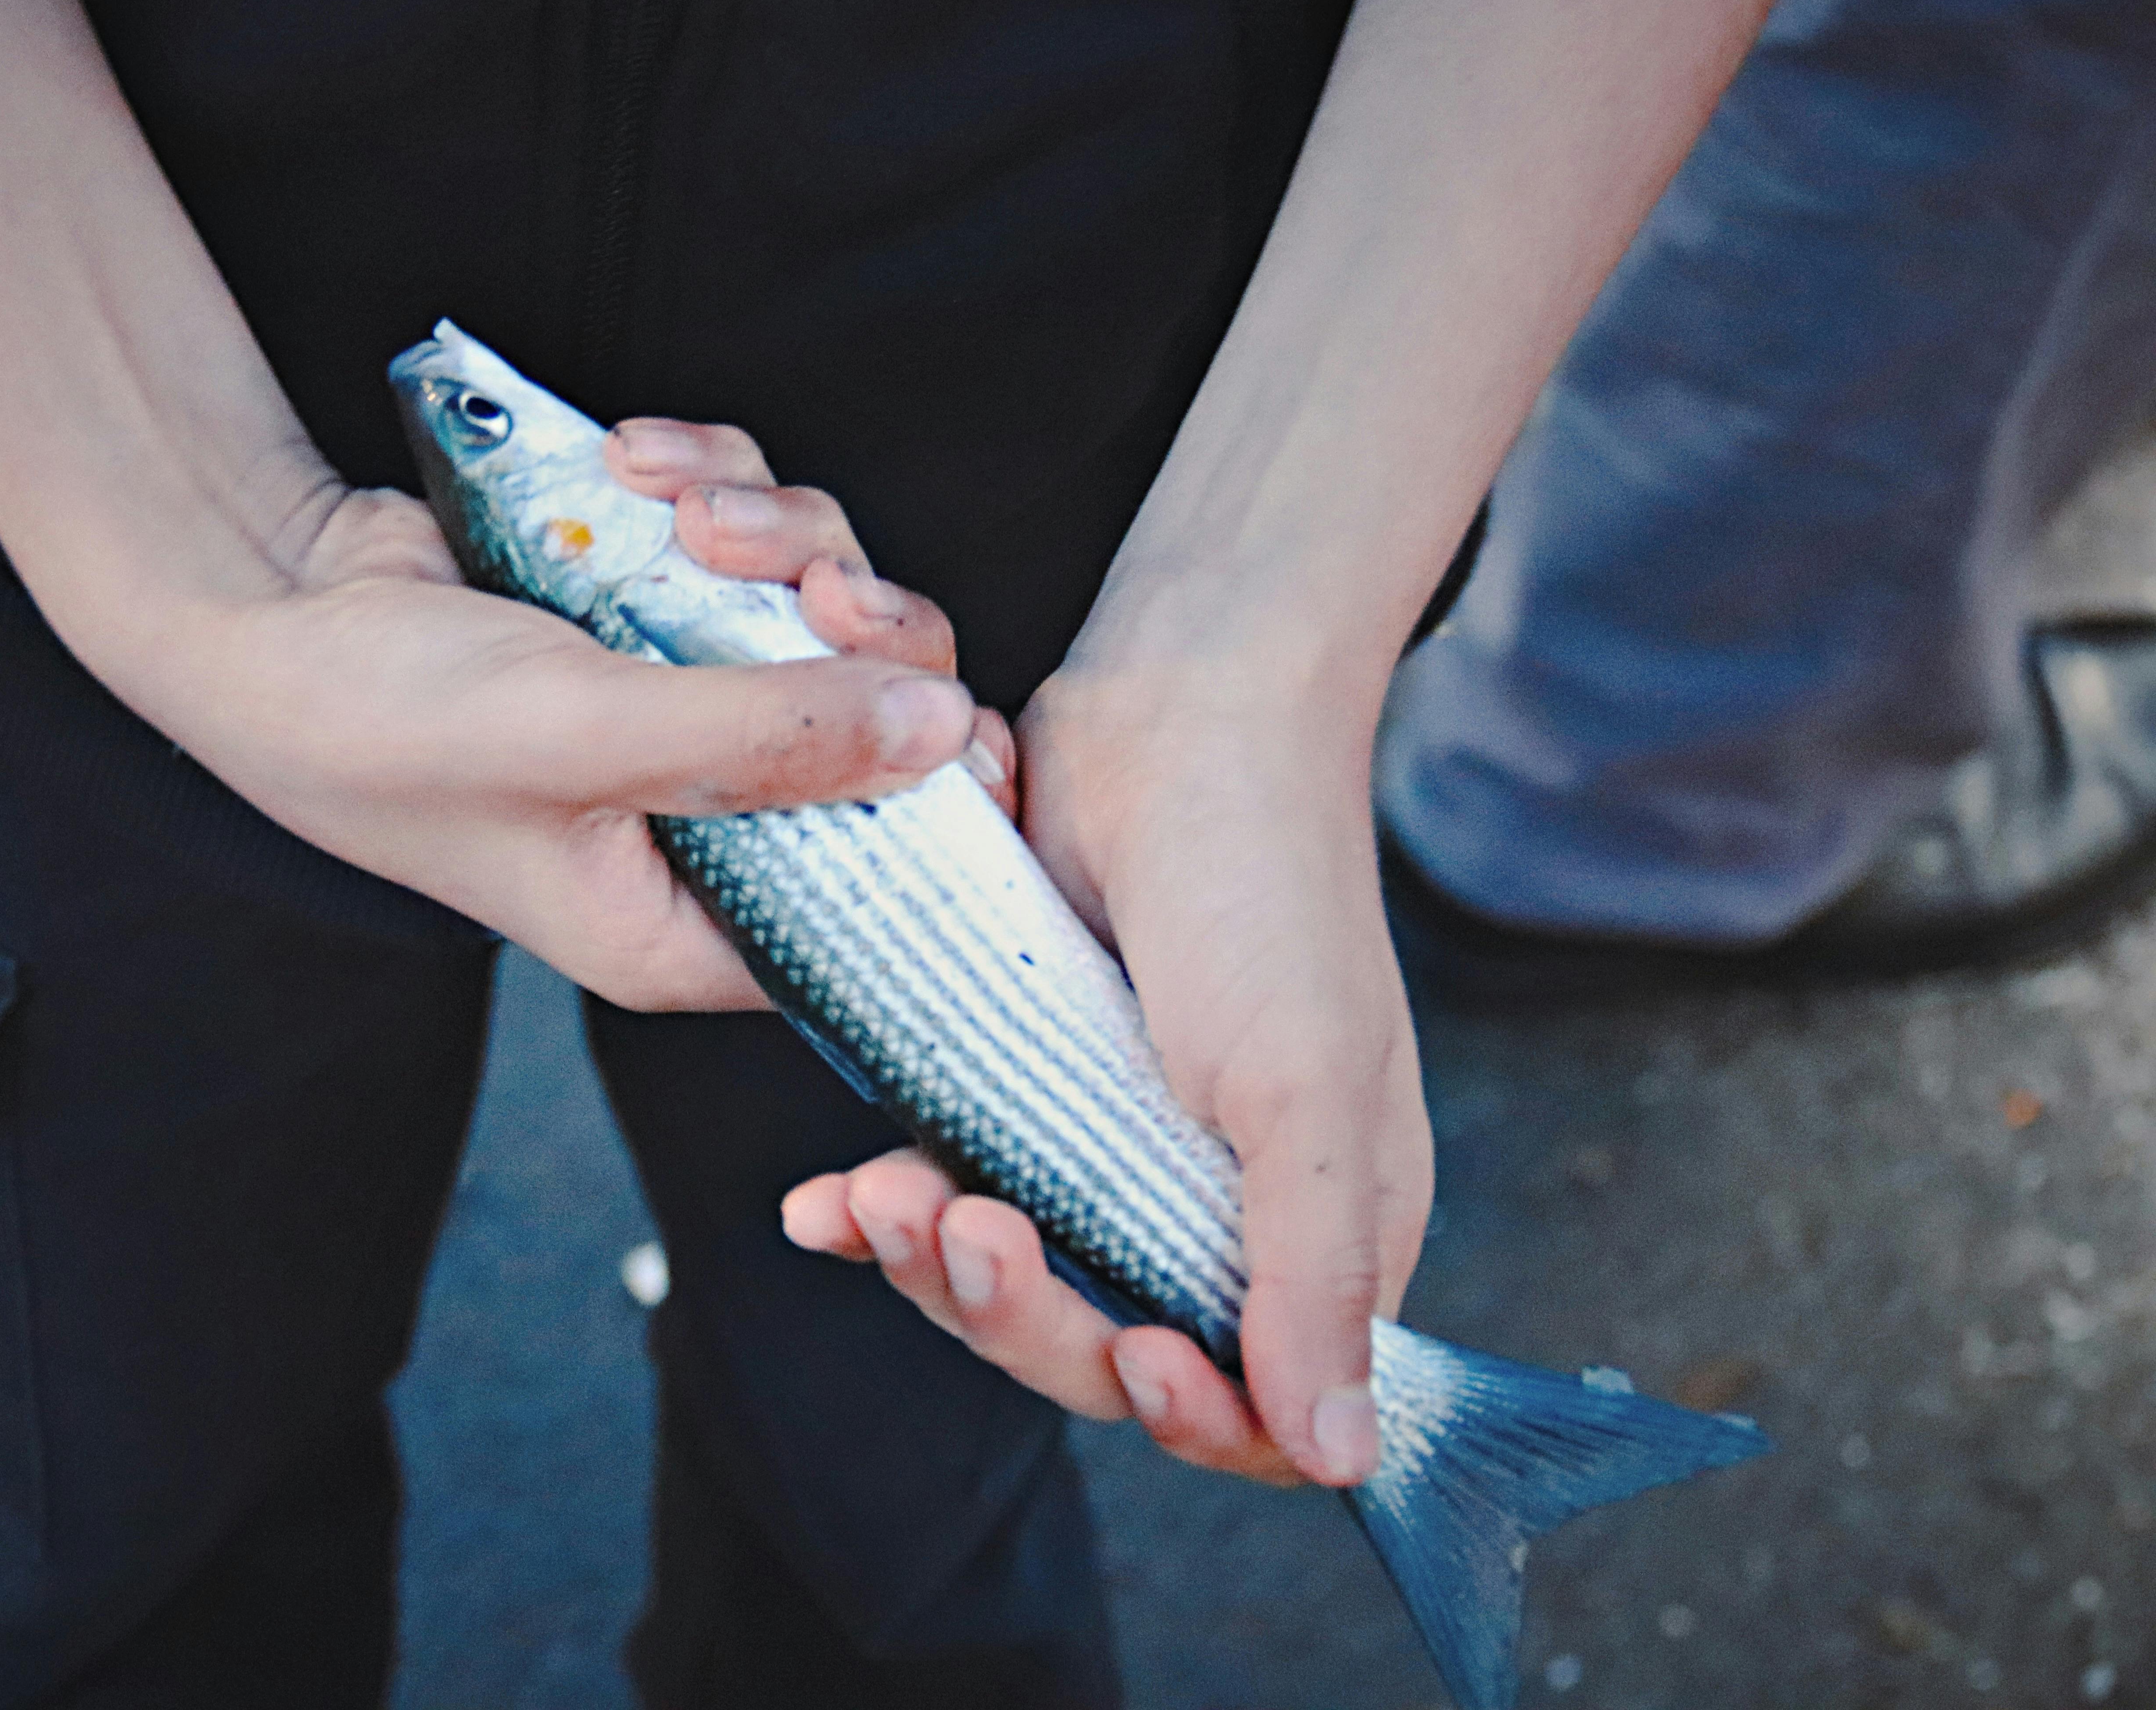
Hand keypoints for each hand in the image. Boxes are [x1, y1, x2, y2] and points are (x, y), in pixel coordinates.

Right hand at [127, 421, 1009, 1012]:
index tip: (974, 733)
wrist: (258, 598)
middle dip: (860, 636)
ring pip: (825, 607)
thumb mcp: (581, 736)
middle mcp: (701, 825)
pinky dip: (712, 482)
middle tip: (814, 585)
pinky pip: (752, 534)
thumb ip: (768, 739)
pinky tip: (634, 459)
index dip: (946, 823)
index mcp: (687, 922)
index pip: (879, 901)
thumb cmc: (381, 718)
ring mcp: (683, 703)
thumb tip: (946, 731)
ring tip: (683, 507)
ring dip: (776, 536)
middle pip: (879, 732)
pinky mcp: (656, 601)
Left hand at [784, 656, 1432, 1488]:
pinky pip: (951, 1195)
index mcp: (1324, 1221)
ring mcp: (1117, 1146)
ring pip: (1017, 1282)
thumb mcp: (1309, 1088)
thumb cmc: (1266, 885)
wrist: (1177, 712)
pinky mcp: (1028, 1086)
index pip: (1260, 1402)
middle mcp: (1221, 1201)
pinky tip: (824, 1208)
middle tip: (963, 1235)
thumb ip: (1317, 1276)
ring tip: (885, 1197)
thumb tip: (1346, 1457)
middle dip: (1027, 1319)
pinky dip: (883, 1215)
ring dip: (938, 1266)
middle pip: (1113, 1350)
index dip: (1194, 1415)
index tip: (1139, 1363)